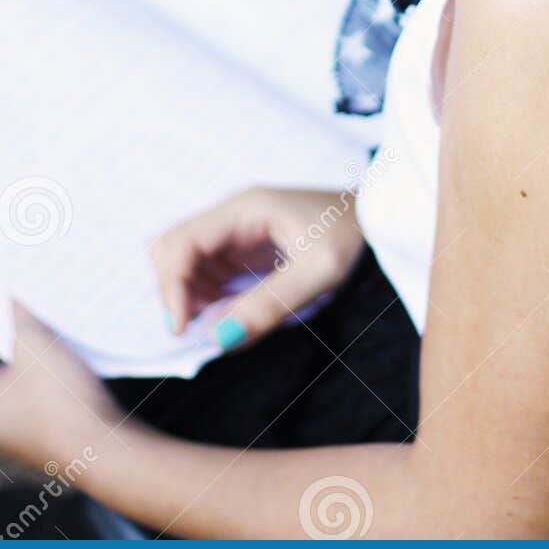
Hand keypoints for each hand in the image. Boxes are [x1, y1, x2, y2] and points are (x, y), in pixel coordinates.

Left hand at [0, 304, 120, 477]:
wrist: (101, 449)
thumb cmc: (60, 401)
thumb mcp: (35, 345)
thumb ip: (19, 316)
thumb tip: (12, 298)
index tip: (2, 288)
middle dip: (13, 329)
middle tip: (30, 301)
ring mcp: (14, 428)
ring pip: (18, 374)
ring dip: (34, 349)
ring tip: (52, 323)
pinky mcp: (41, 431)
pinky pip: (37, 391)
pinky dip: (48, 371)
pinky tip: (69, 353)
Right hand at [149, 185, 364, 349]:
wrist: (378, 218)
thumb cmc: (352, 235)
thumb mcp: (319, 272)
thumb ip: (271, 304)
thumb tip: (220, 339)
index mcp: (244, 209)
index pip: (182, 243)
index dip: (171, 286)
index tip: (182, 329)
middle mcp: (232, 216)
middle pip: (172, 247)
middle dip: (173, 289)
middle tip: (194, 329)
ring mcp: (236, 230)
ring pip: (184, 260)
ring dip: (188, 294)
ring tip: (218, 323)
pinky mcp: (244, 248)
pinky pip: (207, 271)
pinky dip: (205, 296)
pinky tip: (228, 313)